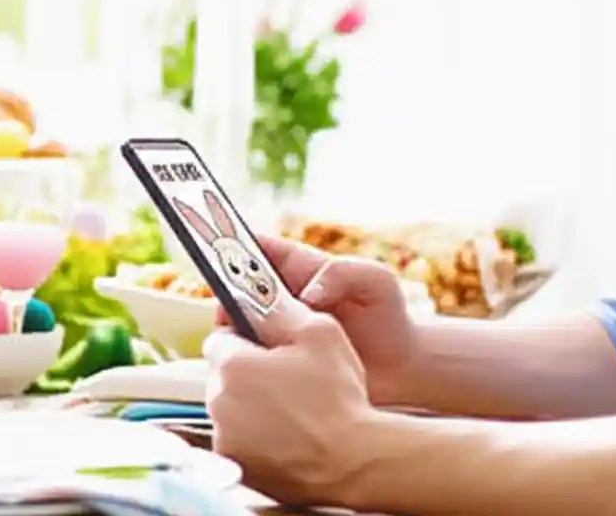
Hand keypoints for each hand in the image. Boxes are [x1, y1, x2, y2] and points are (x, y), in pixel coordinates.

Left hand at [204, 310, 377, 506]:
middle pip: (224, 374)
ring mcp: (224, 438)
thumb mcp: (320, 334)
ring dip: (251, 404)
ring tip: (293, 408)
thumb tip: (262, 297)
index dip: (245, 336)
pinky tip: (288, 434)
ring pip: (230, 408)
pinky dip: (256, 435)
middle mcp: (219, 402)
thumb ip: (283, 311)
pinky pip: (238, 439)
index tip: (266, 342)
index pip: (220, 336)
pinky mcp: (235, 464)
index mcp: (233, 365)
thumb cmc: (338, 398)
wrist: (351, 461)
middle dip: (249, 371)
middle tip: (288, 375)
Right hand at [217, 235, 417, 403]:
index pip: (258, 249)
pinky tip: (252, 366)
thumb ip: (342, 274)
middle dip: (226, 294)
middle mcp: (284, 298)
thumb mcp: (376, 281)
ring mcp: (279, 330)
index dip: (233, 245)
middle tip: (227, 309)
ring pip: (238, 323)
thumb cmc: (390, 316)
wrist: (401, 369)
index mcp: (301, 268)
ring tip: (241, 339)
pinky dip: (246, 358)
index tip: (214, 250)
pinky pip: (252, 356)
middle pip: (238, 288)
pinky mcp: (281, 361)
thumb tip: (307, 293)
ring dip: (232, 329)